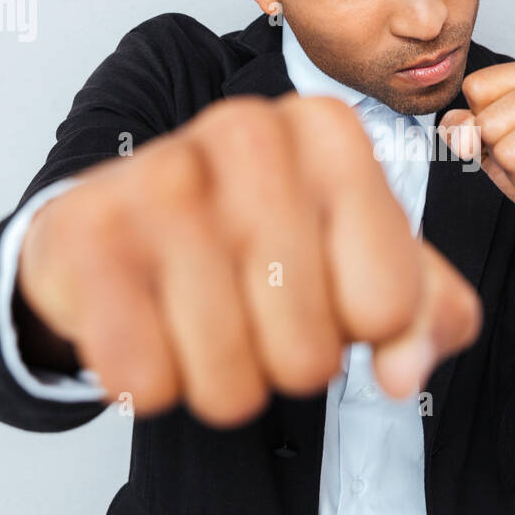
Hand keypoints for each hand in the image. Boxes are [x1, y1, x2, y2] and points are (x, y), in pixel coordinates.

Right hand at [16, 94, 481, 426]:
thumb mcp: (366, 264)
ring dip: (221, 381)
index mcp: (330, 133)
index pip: (390, 305)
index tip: (328, 290)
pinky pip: (144, 376)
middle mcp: (248, 132)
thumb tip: (403, 372)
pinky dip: (150, 382)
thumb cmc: (262, 242)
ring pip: (229, 376)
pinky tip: (144, 324)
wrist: (127, 227)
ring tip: (202, 322)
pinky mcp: (87, 230)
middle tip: (257, 315)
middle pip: (310, 354)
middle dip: (288, 364)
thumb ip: (426, 314)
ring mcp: (160, 175)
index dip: (362, 329)